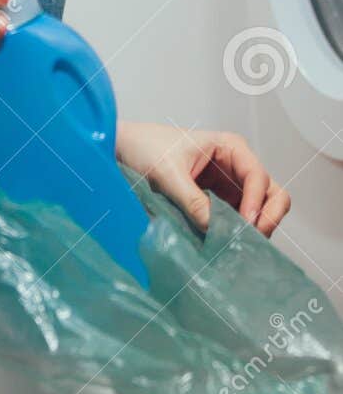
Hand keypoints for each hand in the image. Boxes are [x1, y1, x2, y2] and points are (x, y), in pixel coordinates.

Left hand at [115, 120, 290, 236]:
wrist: (123, 149)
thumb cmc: (145, 148)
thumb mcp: (168, 174)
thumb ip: (192, 201)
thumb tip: (215, 230)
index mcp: (230, 147)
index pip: (258, 177)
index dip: (257, 203)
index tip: (245, 226)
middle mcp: (236, 166)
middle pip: (271, 194)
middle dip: (266, 217)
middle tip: (250, 240)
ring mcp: (228, 185)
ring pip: (258, 210)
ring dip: (252, 228)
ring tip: (234, 246)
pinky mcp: (217, 202)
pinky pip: (236, 220)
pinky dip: (235, 232)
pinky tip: (221, 244)